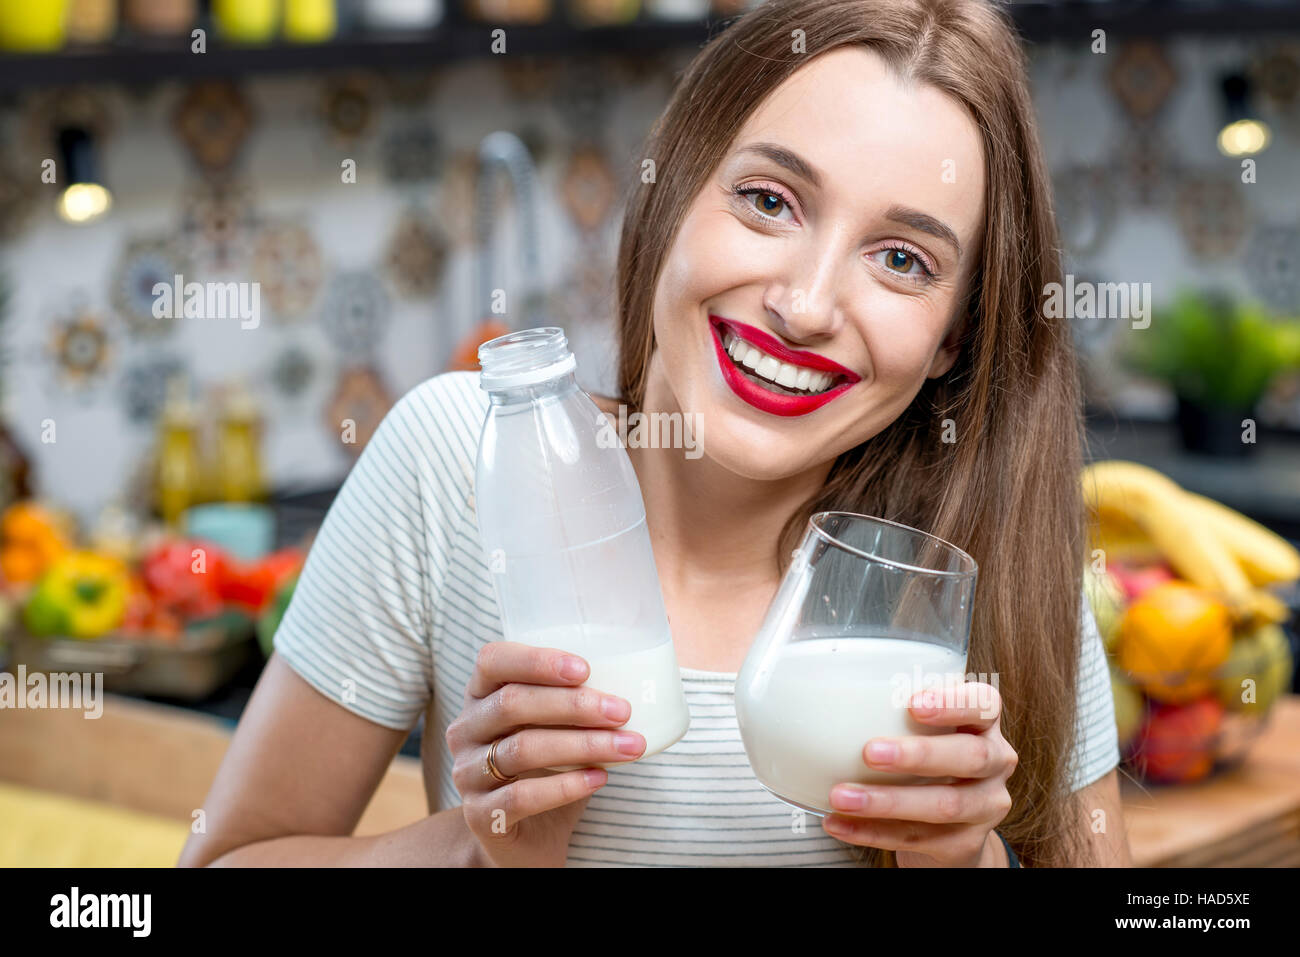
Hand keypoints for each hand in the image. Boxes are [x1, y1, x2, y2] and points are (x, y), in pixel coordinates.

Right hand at [447, 641, 645, 866]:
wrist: (527, 838)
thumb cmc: (548, 768)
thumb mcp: (557, 728)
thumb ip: (576, 703)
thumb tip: (636, 683)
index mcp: (480, 695)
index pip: (494, 661)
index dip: (537, 661)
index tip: (586, 669)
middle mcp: (465, 730)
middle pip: (513, 704)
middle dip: (574, 705)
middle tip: (622, 710)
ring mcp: (467, 773)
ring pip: (522, 749)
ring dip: (582, 745)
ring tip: (628, 747)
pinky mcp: (481, 815)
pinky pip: (522, 796)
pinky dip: (566, 785)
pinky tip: (601, 779)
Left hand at [821, 682, 1016, 866]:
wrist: (950, 828)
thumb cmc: (926, 762)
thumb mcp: (922, 731)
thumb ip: (894, 713)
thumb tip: (825, 698)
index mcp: (984, 724)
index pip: (984, 704)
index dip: (953, 703)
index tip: (913, 703)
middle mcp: (996, 762)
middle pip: (971, 756)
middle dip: (919, 754)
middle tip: (869, 752)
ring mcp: (985, 806)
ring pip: (944, 805)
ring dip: (886, 801)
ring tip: (841, 796)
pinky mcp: (966, 843)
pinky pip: (918, 837)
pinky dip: (873, 831)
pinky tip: (839, 824)